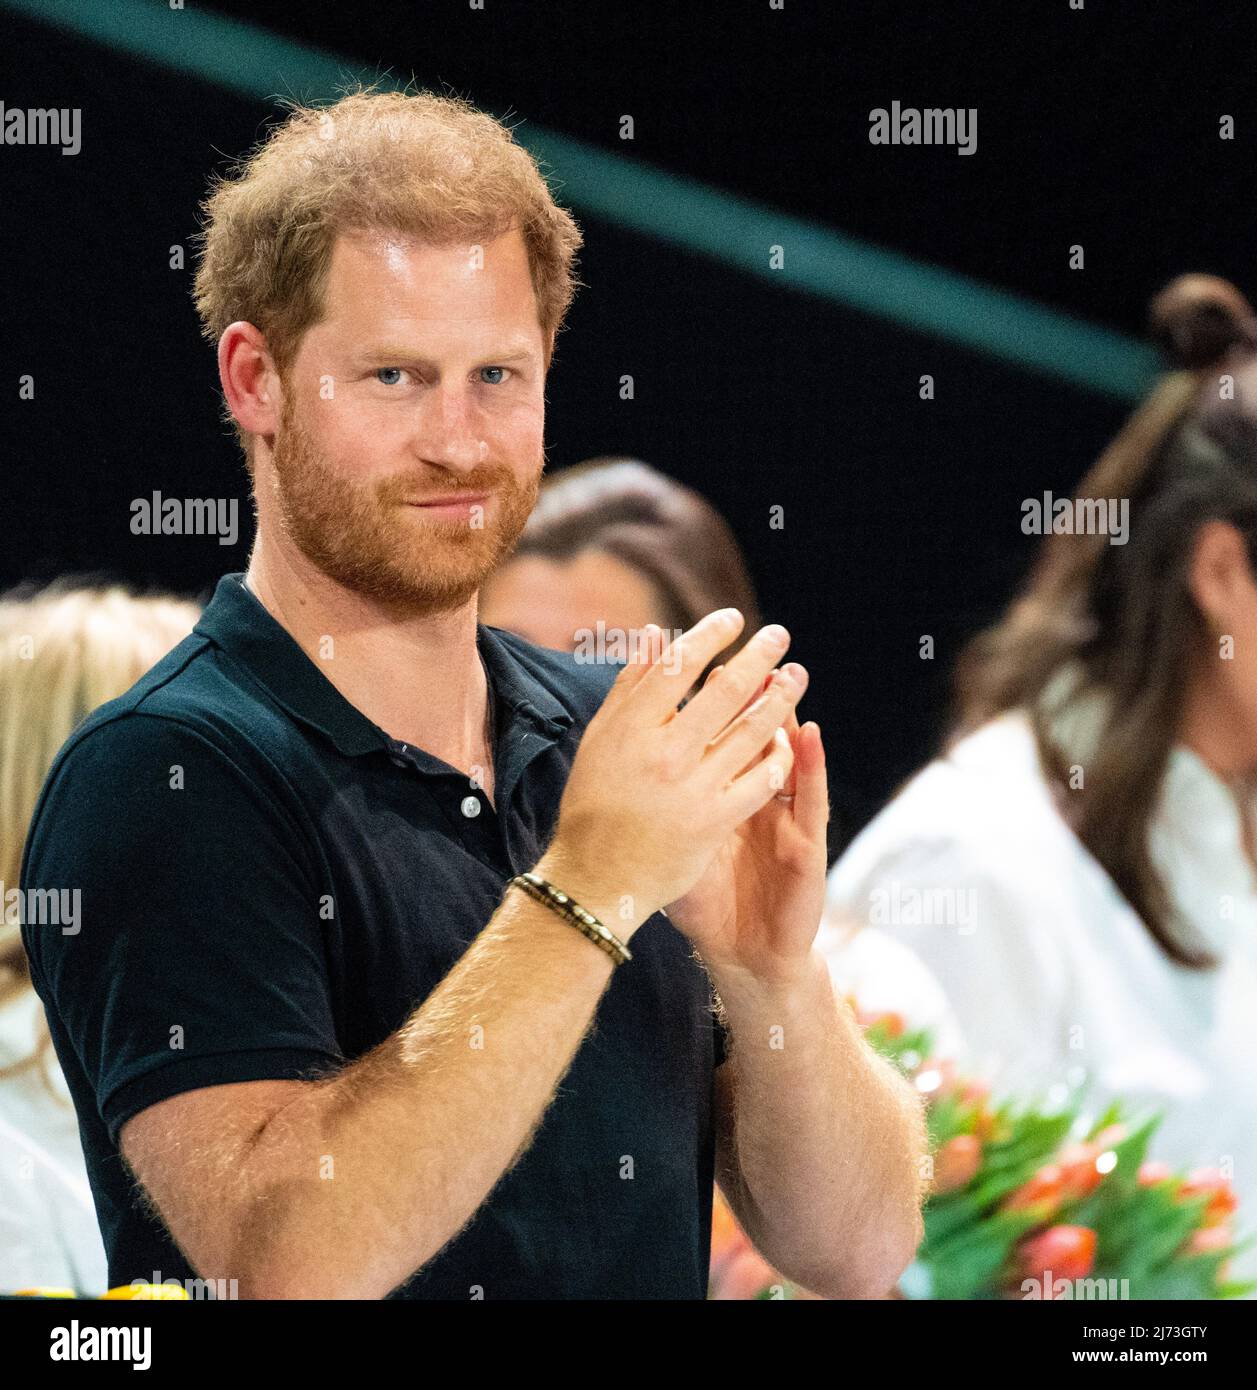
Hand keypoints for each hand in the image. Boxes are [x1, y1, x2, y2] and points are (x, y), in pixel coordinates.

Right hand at [538, 610, 806, 935]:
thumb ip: (630, 686)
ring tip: (796, 677)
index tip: (733, 618)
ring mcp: (691, 787)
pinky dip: (777, 757)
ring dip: (780, 698)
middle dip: (759, 656)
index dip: (709, 635)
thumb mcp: (600, 740)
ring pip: (750, 731)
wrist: (595, 879)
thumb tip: (654, 633)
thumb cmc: (594, 804)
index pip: (677, 664)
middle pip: (724, 690)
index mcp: (629, 727)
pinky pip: (759, 780)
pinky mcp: (713, 821)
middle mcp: (662, 752)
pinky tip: (787, 740)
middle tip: (780, 635)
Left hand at [664, 663, 829, 984]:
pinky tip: (809, 736)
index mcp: (723, 796)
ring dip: (787, 715)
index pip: (718, 742)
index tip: (697, 659)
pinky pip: (808, 800)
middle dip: (753, 695)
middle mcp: (757, 800)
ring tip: (785, 675)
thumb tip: (618, 771)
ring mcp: (784, 819)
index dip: (709, 705)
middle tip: (748, 651)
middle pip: (755, 738)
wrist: (746, 955)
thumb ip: (657, 806)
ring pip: (787, 758)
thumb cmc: (708, 902)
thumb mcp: (676, 847)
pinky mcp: (806, 845)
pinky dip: (810, 766)